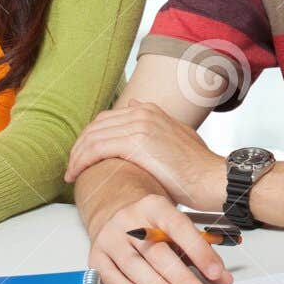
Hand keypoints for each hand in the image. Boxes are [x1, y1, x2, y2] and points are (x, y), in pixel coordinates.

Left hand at [64, 101, 223, 212]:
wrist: (213, 178)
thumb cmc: (199, 167)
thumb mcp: (178, 136)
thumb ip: (157, 123)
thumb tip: (138, 105)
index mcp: (150, 110)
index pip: (107, 118)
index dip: (91, 137)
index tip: (84, 154)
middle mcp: (142, 112)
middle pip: (96, 126)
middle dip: (79, 146)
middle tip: (72, 166)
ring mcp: (139, 125)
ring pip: (92, 138)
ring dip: (76, 156)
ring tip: (70, 174)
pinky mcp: (135, 143)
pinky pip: (96, 150)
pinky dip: (81, 162)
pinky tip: (76, 175)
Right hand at [86, 192, 230, 283]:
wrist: (113, 213)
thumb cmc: (151, 225)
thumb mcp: (176, 227)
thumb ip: (200, 250)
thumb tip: (223, 279)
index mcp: (154, 206)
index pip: (179, 227)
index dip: (199, 252)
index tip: (216, 273)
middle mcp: (129, 219)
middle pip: (158, 254)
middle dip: (184, 281)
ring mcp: (110, 238)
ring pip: (136, 269)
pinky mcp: (96, 256)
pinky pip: (113, 280)